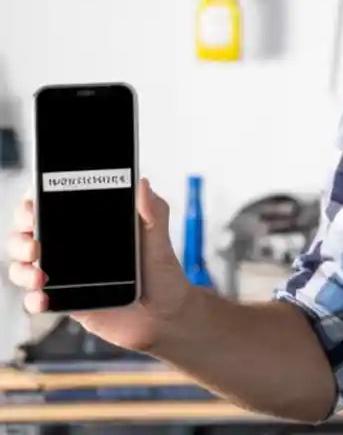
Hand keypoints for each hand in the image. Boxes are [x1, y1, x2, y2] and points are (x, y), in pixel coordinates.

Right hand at [7, 178, 195, 352]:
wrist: (167, 314)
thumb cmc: (161, 274)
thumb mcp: (158, 239)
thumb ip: (153, 212)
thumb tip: (142, 183)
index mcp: (89, 227)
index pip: (50, 209)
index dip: (33, 205)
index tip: (33, 207)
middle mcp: (70, 249)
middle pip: (28, 237)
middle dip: (21, 237)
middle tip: (34, 244)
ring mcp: (64, 276)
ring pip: (24, 267)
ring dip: (21, 268)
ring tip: (39, 274)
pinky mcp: (65, 301)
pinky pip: (36, 299)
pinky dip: (32, 298)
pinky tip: (44, 297)